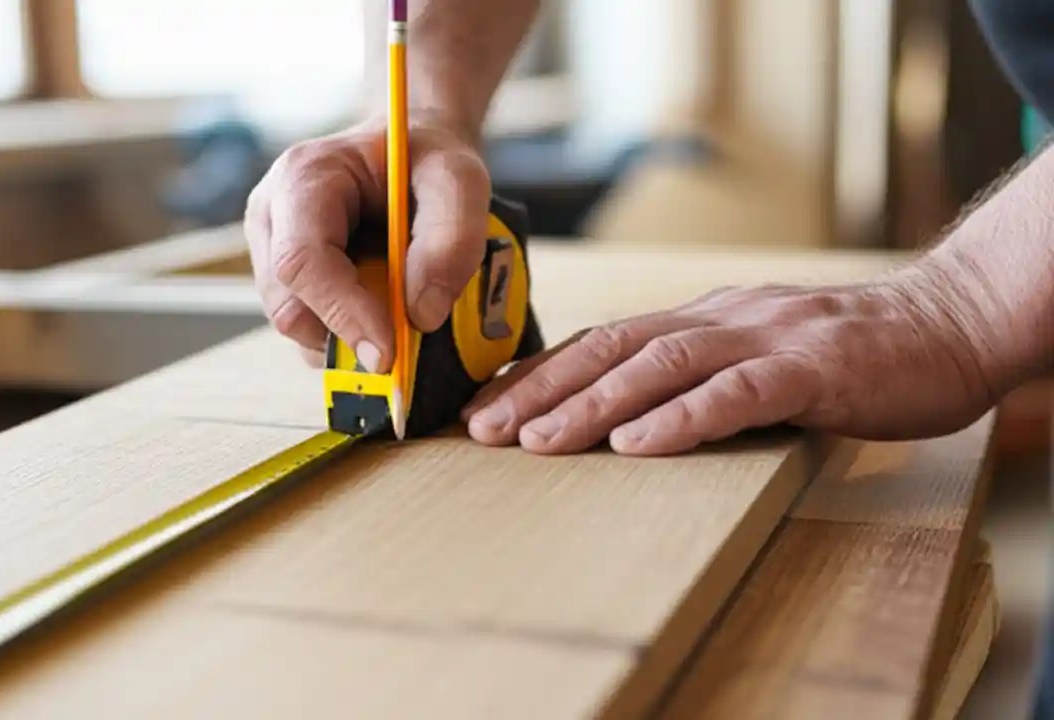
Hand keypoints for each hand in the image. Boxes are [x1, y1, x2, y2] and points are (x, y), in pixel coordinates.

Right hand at [243, 114, 490, 370]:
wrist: (409, 150)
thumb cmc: (429, 158)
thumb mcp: (460, 180)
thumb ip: (452, 240)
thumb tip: (421, 316)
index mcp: (304, 178)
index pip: (302, 261)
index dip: (342, 313)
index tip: (389, 352)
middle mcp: (272, 215)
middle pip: (289, 305)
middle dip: (348, 333)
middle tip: (405, 341)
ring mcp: (270, 249)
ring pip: (297, 325)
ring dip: (351, 334)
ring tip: (395, 303)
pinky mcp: (283, 279)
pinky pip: (309, 327)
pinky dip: (349, 330)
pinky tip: (379, 302)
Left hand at [461, 270, 1001, 454]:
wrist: (948, 323)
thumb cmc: (847, 356)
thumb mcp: (755, 355)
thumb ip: (698, 374)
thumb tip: (626, 414)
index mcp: (701, 319)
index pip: (602, 342)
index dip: (539, 373)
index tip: (485, 408)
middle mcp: (720, 319)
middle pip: (612, 348)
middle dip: (542, 390)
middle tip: (484, 430)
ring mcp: (765, 339)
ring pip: (661, 365)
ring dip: (593, 405)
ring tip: (538, 441)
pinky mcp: (813, 370)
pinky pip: (738, 392)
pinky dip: (682, 418)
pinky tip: (637, 445)